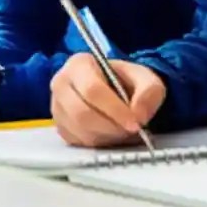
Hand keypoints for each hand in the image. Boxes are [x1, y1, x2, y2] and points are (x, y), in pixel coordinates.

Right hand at [49, 53, 165, 147]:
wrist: (114, 91)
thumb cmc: (124, 81)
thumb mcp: (145, 78)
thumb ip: (149, 91)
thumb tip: (139, 115)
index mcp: (79, 64)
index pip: (92, 90)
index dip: (115, 110)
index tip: (135, 123)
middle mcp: (61, 83)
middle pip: (81, 113)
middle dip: (111, 127)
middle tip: (130, 130)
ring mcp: (57, 106)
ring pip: (80, 130)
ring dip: (106, 136)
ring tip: (121, 130)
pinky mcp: (60, 126)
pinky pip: (78, 141)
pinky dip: (98, 142)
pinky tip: (109, 133)